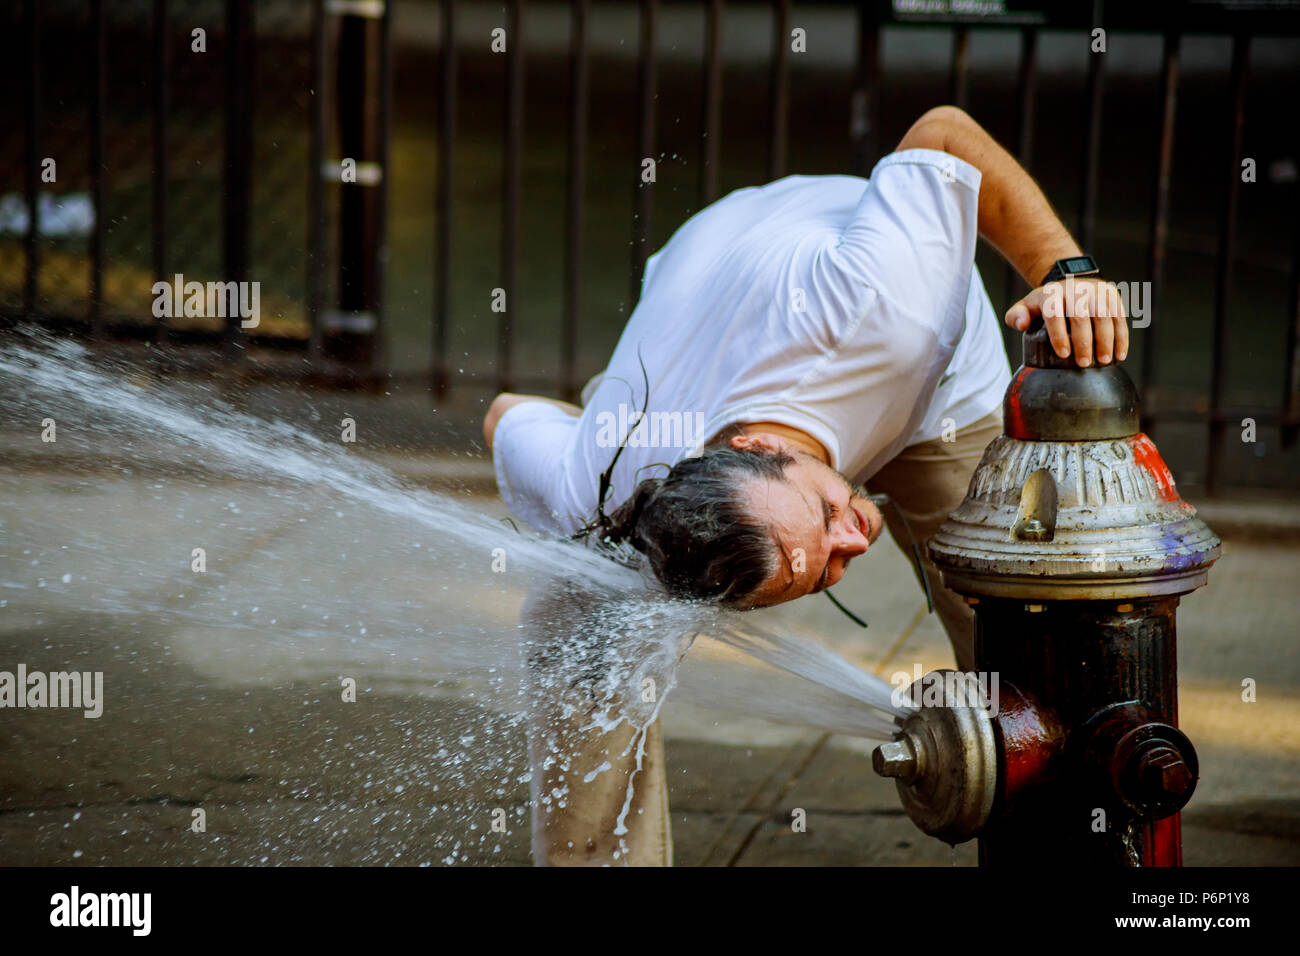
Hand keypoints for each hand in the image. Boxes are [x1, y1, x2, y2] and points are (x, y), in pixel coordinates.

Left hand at [1004, 277, 1128, 366]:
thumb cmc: (1046, 303)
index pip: (1054, 312)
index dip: (1059, 334)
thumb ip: (1016, 316)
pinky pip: (1120, 316)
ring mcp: (1096, 291)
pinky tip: (1119, 355)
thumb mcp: (1026, 306)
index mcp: (1052, 293)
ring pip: (1104, 315)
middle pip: (1082, 315)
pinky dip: (1121, 337)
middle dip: (1084, 341)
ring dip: (1106, 340)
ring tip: (1104, 362)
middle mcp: (1075, 289)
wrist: (1070, 282)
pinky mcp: (1112, 295)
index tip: (1063, 354)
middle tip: (1084, 363)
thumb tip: (1022, 324)